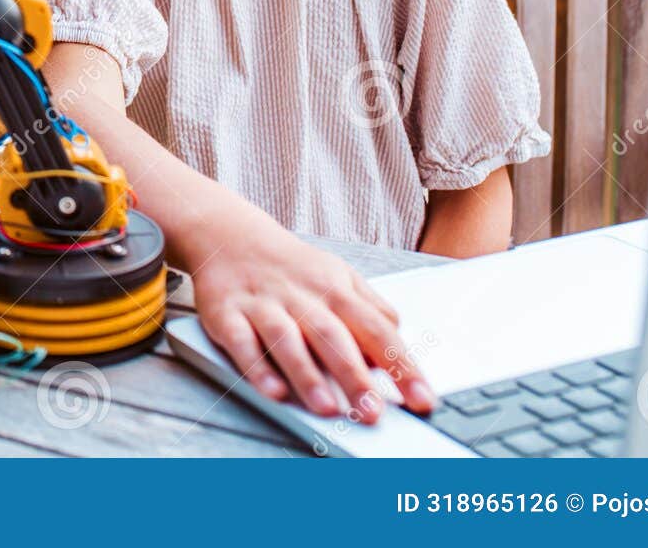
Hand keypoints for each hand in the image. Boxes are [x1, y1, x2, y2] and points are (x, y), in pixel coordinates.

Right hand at [186, 201, 436, 423]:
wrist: (228, 236)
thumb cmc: (292, 267)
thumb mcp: (339, 276)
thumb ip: (370, 310)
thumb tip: (394, 346)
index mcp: (334, 289)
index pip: (376, 329)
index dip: (400, 365)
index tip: (421, 398)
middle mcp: (300, 297)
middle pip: (332, 337)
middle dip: (354, 377)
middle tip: (373, 413)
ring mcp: (262, 305)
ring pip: (286, 340)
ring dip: (307, 375)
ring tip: (328, 408)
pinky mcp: (226, 314)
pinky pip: (242, 343)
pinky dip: (257, 368)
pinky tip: (274, 391)